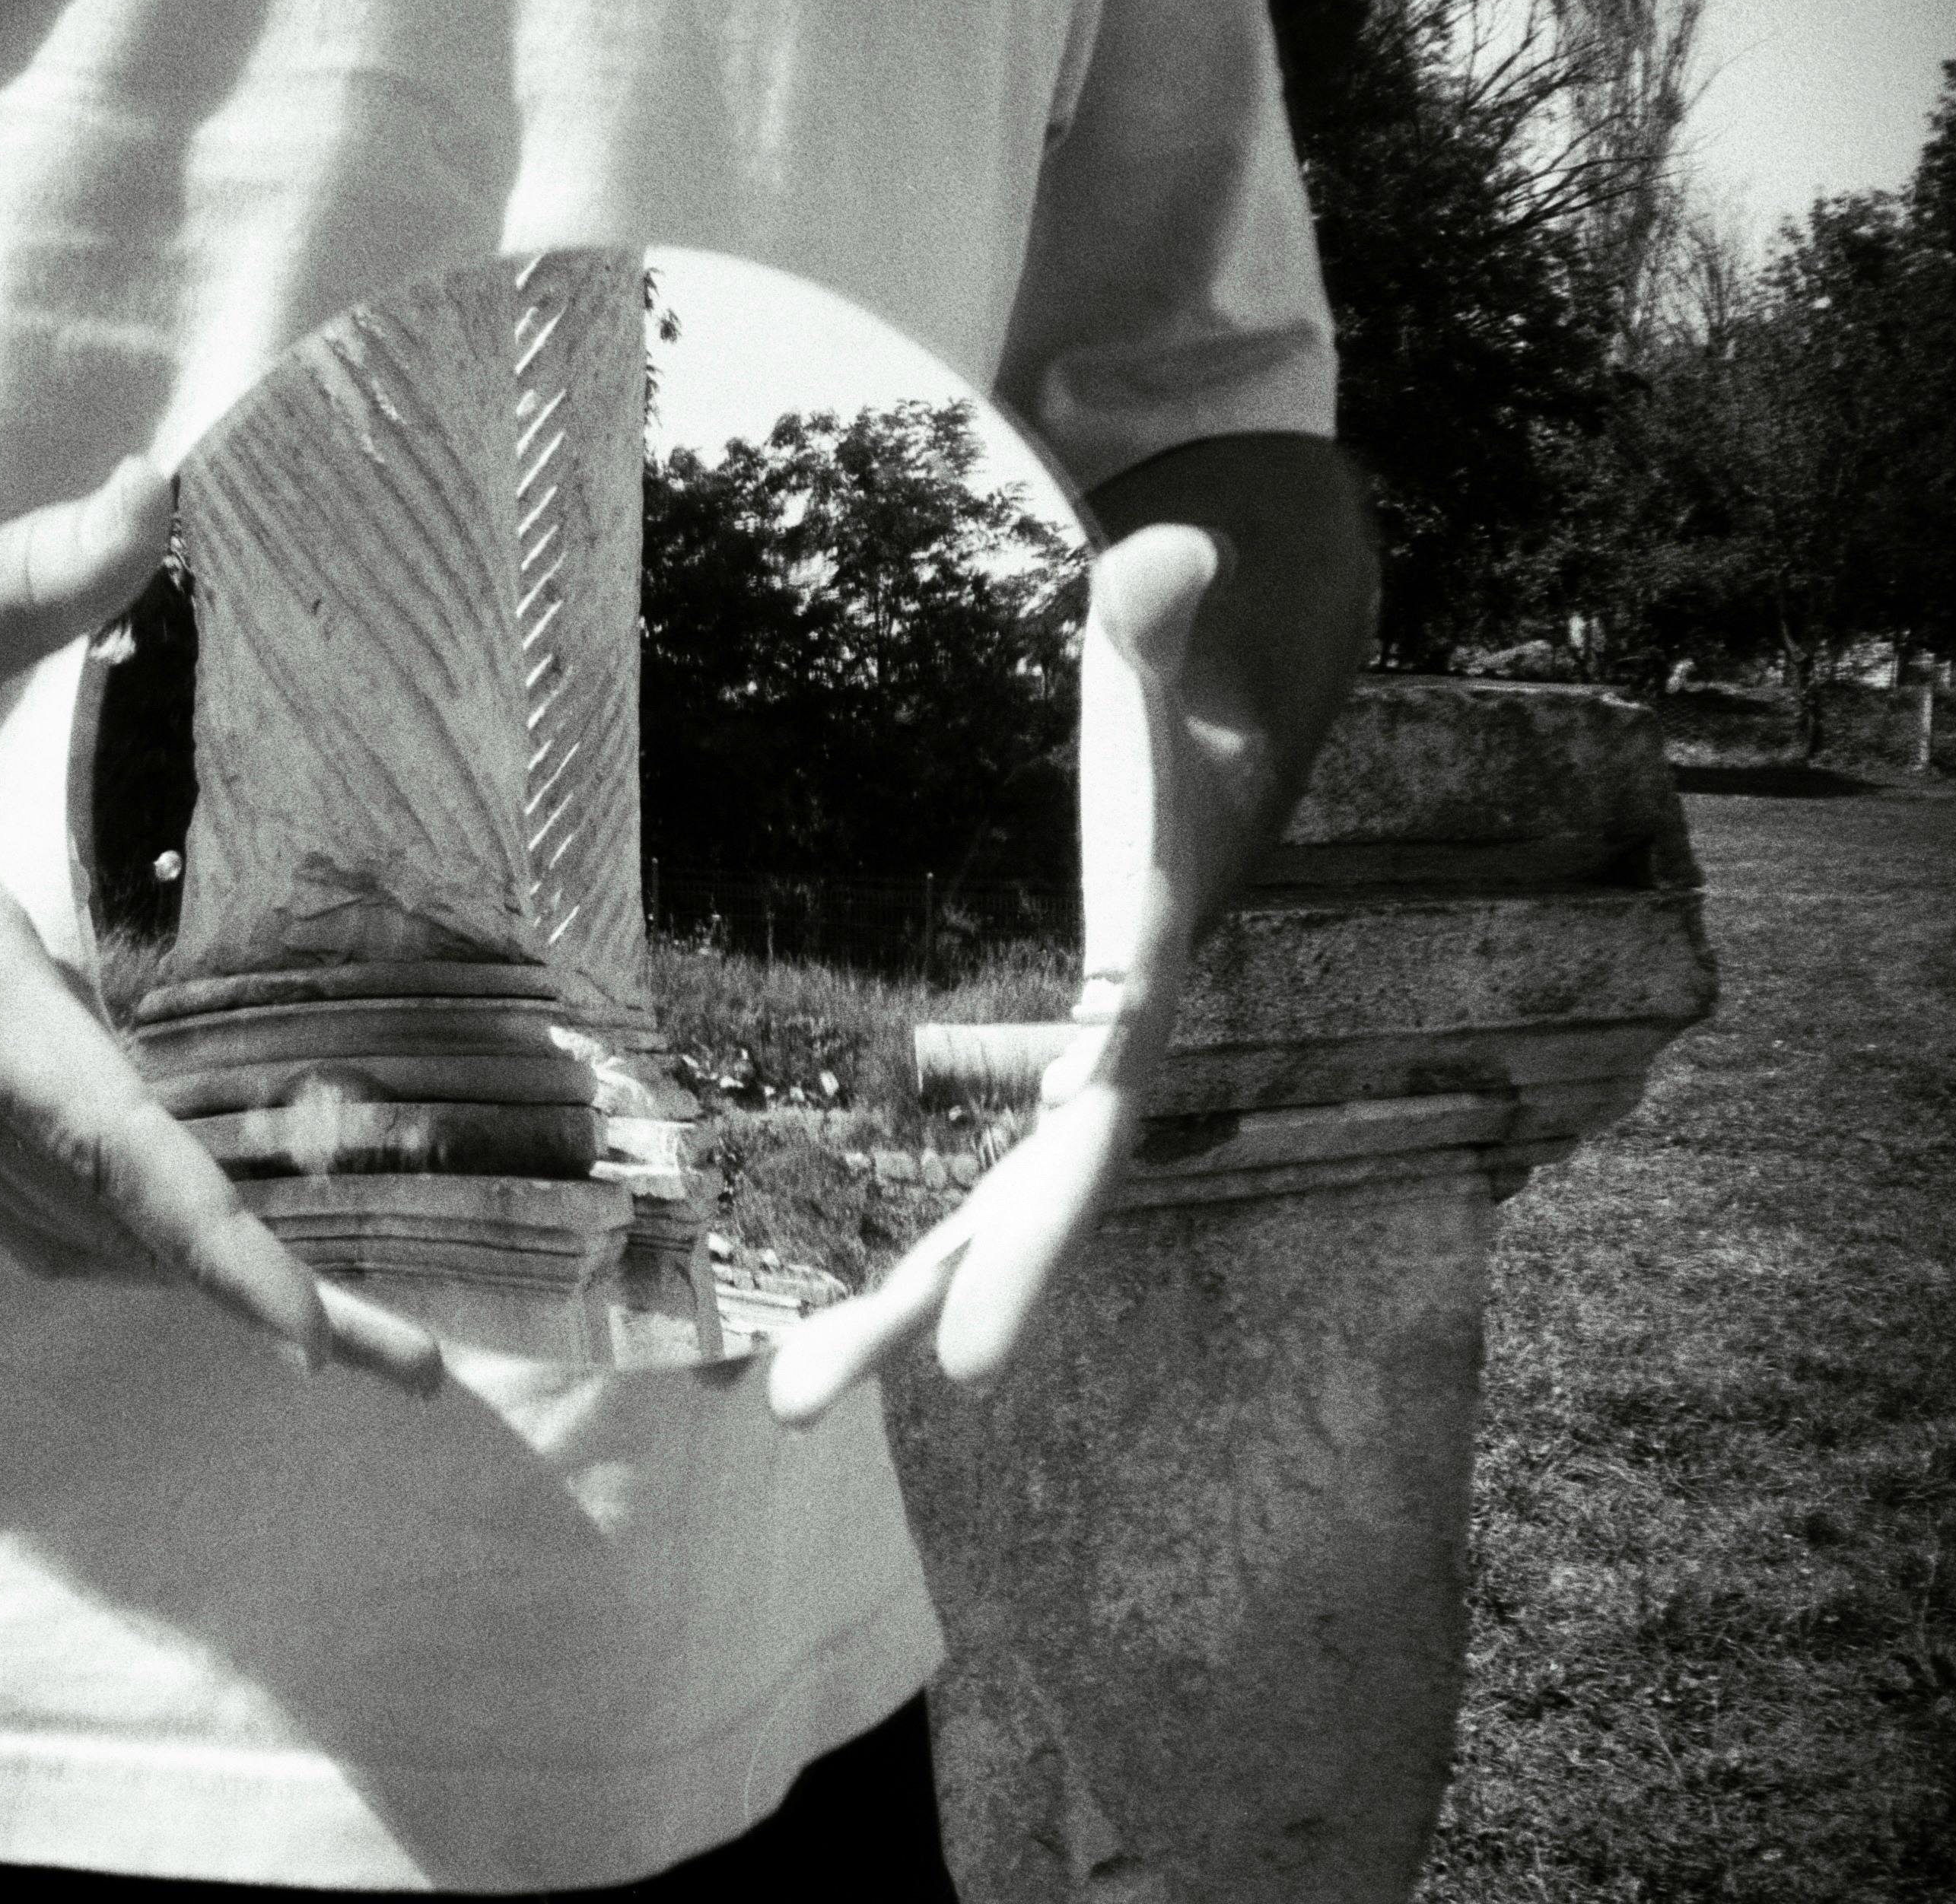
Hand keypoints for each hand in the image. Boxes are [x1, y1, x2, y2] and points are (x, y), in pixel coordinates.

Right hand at [0, 457, 441, 1392]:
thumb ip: (38, 579)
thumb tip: (165, 491)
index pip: (103, 1139)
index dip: (217, 1242)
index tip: (320, 1329)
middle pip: (120, 1229)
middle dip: (274, 1302)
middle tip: (426, 1374)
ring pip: (78, 1241)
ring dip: (212, 1291)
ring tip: (363, 1333)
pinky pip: (36, 1213)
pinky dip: (137, 1248)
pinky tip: (222, 1253)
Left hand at [768, 524, 1219, 1424]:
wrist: (1198, 757)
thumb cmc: (1171, 720)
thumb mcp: (1162, 669)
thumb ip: (1159, 621)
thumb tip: (1179, 549)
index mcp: (1128, 1016)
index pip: (1078, 1152)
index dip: (1030, 1256)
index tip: (971, 1365)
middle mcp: (1086, 1079)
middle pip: (1000, 1226)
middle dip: (912, 1316)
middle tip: (794, 1405)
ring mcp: (1031, 1090)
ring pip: (952, 1225)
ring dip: (865, 1309)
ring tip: (761, 1396)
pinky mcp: (985, 1078)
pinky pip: (919, 1181)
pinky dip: (857, 1246)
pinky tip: (757, 1300)